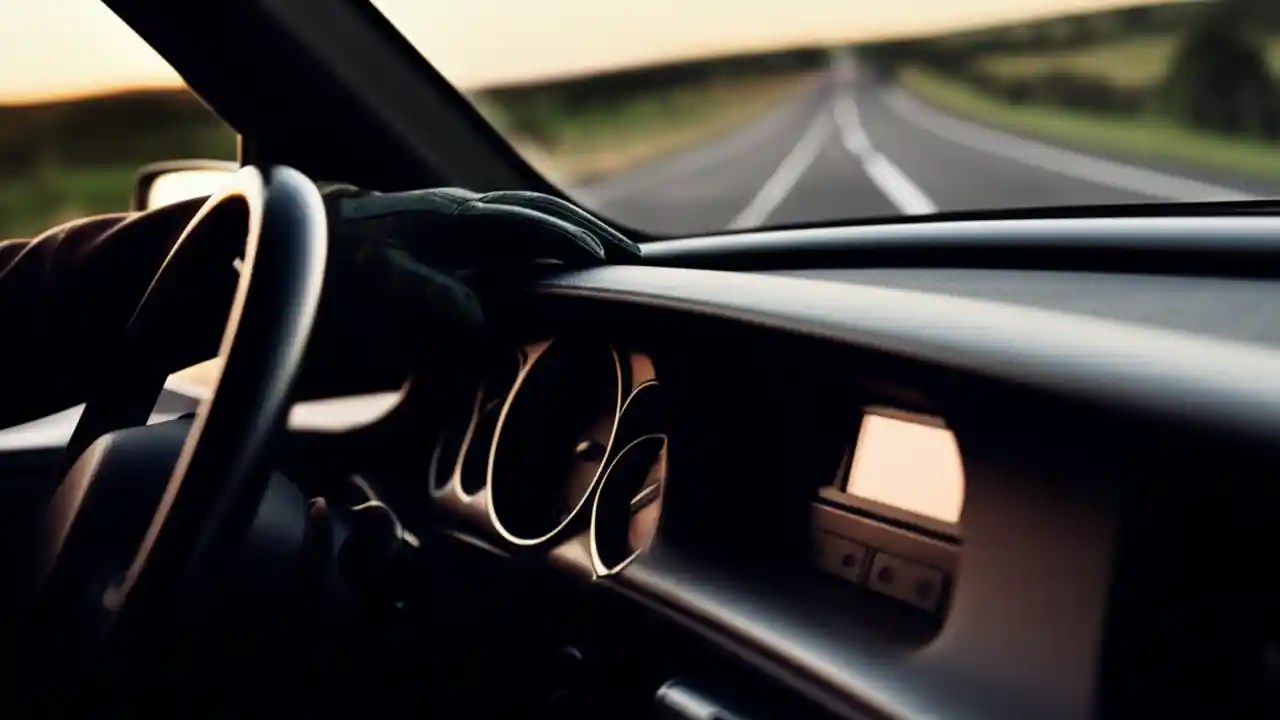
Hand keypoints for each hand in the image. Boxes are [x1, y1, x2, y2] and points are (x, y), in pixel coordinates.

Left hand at [299, 185, 639, 393]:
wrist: (311, 231)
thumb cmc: (342, 260)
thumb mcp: (378, 281)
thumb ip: (428, 294)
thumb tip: (479, 315)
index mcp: (453, 217)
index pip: (526, 222)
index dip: (566, 239)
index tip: (602, 258)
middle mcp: (466, 207)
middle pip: (543, 210)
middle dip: (590, 230)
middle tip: (631, 256)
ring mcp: (464, 212)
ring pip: (534, 213)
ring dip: (576, 230)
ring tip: (614, 254)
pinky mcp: (460, 224)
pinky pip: (517, 224)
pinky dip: (552, 235)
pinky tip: (565, 255)